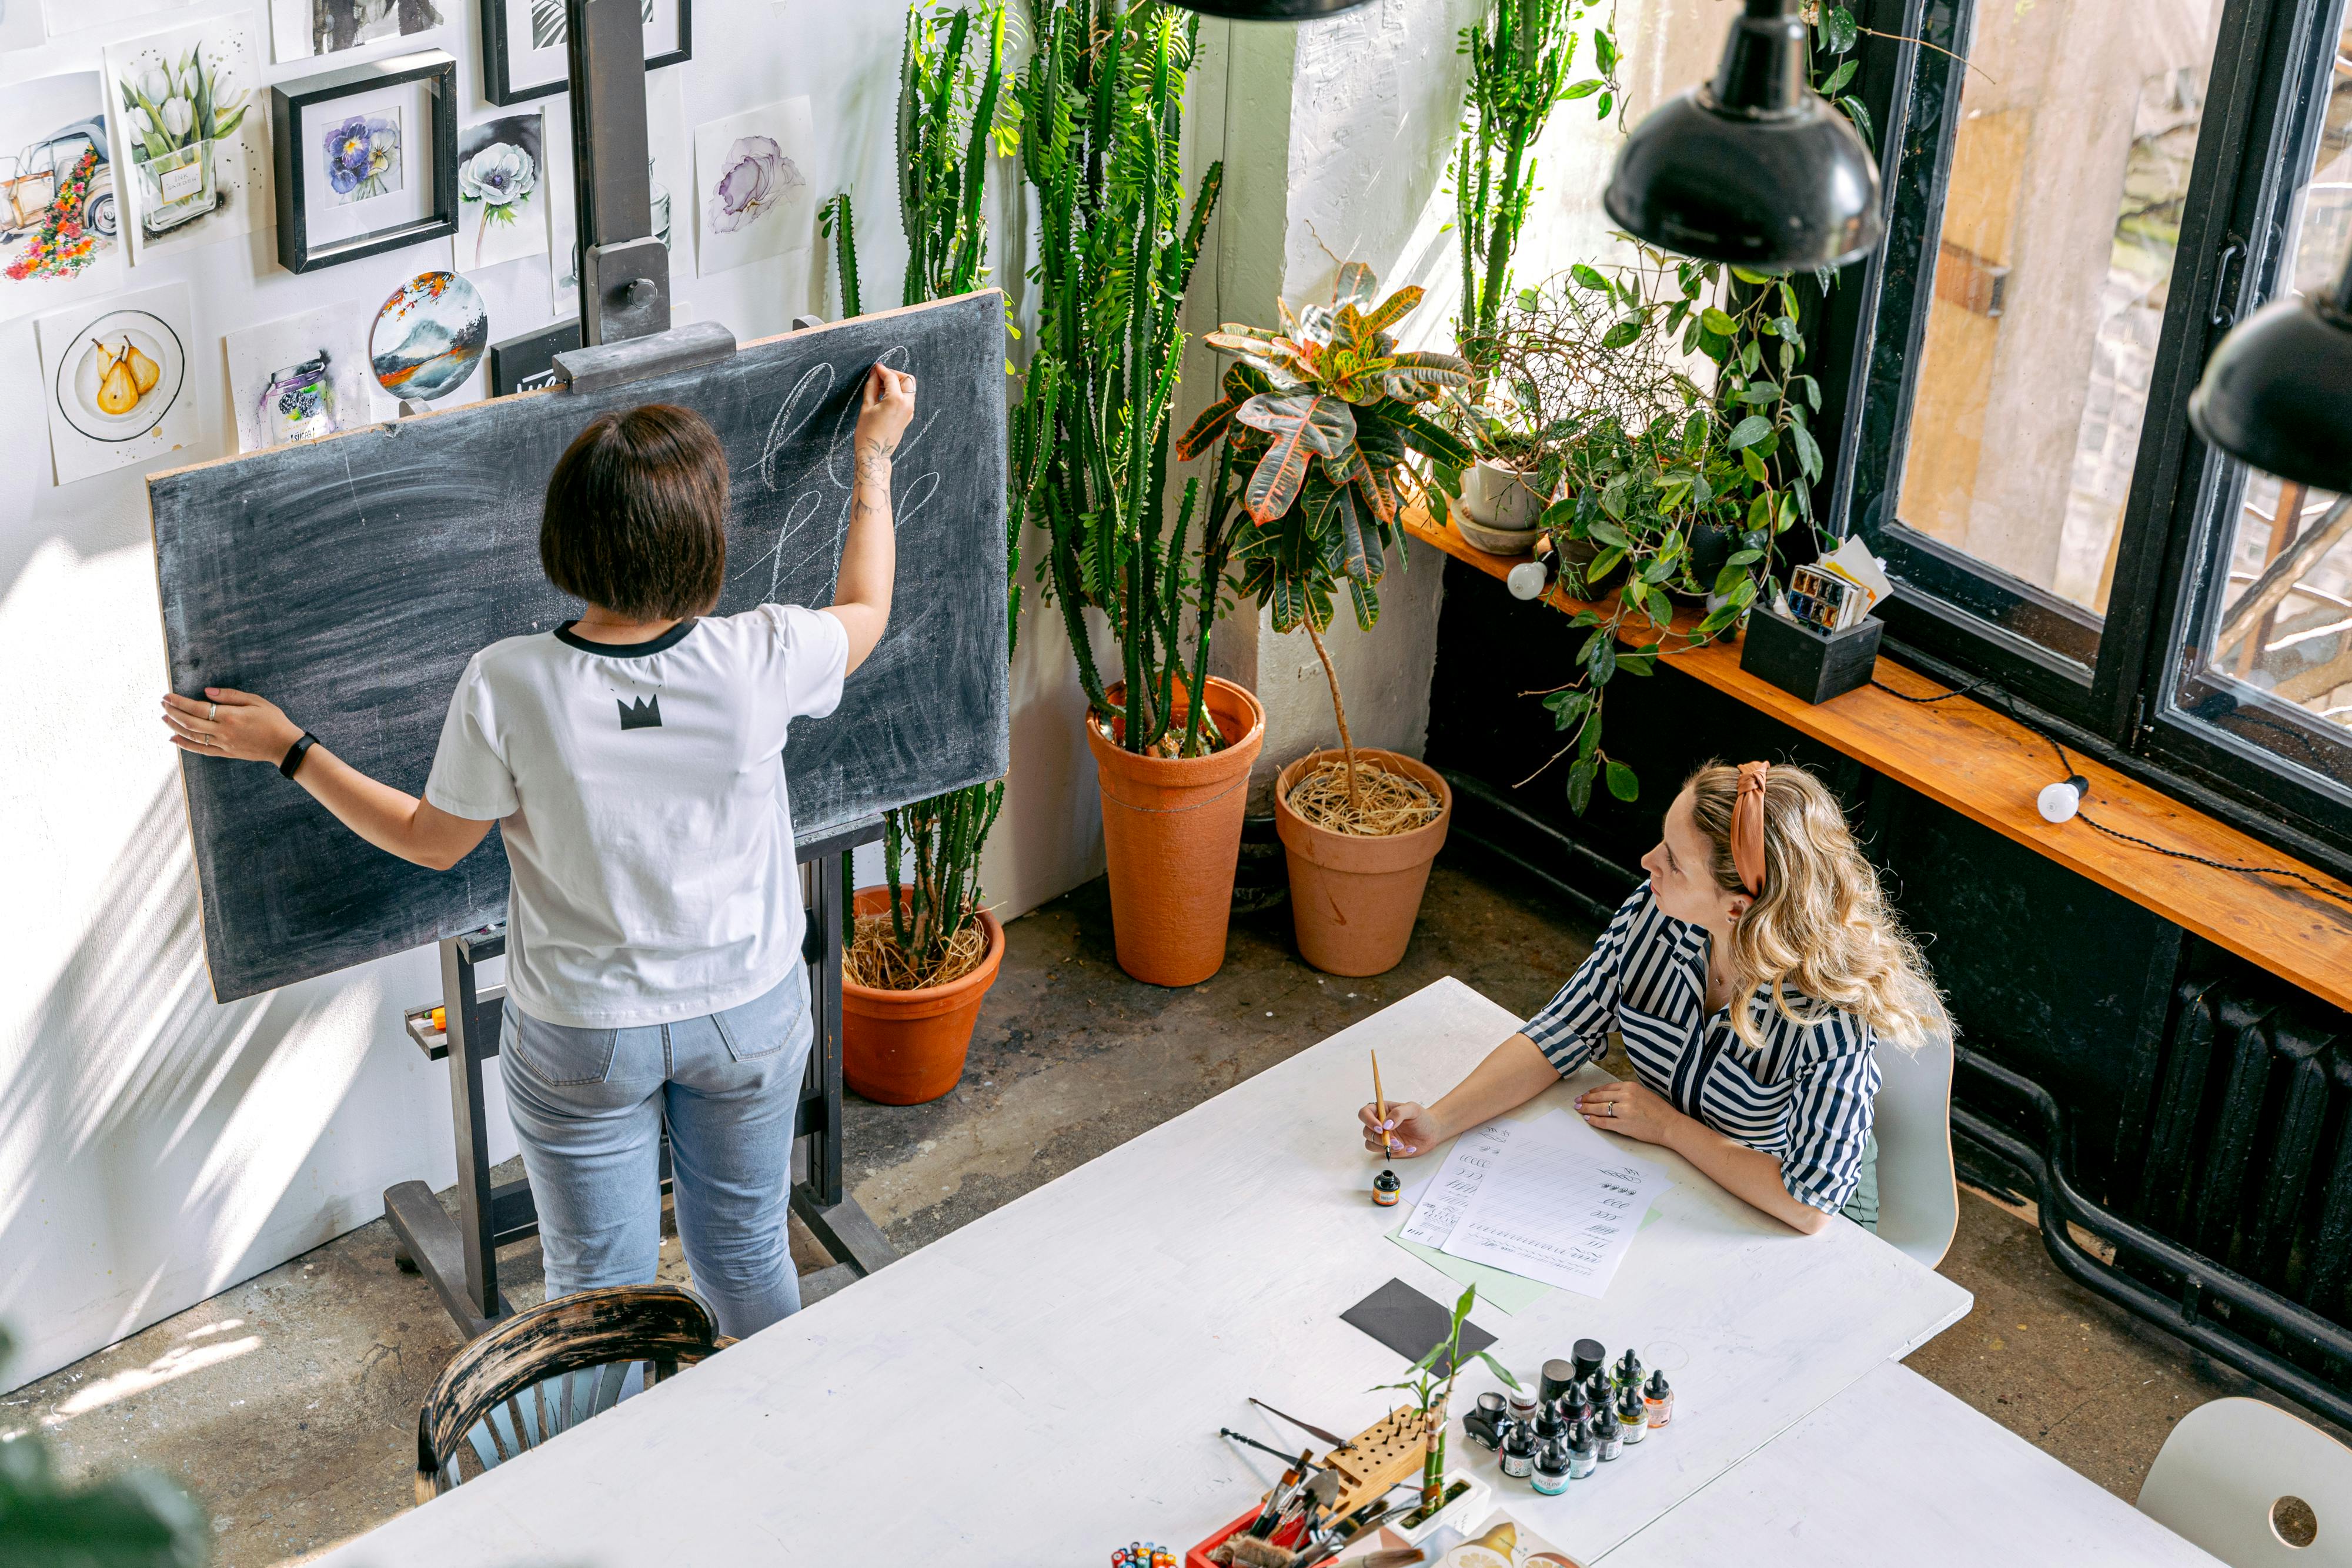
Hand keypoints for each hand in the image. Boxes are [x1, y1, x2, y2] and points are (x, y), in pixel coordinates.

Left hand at [161, 687, 302, 764]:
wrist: (285, 745)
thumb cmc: (273, 720)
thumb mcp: (256, 701)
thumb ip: (230, 695)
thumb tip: (207, 693)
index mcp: (230, 716)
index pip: (197, 708)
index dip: (179, 702)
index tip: (167, 696)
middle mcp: (223, 732)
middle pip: (190, 722)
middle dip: (173, 712)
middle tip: (162, 704)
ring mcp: (224, 744)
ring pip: (192, 736)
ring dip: (175, 727)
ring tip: (164, 718)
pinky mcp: (226, 753)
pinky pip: (201, 750)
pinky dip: (186, 745)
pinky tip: (175, 740)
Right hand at [854, 364, 915, 459]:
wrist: (875, 453)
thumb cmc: (867, 432)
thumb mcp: (866, 406)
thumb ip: (872, 387)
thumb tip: (874, 374)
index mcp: (896, 400)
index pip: (891, 377)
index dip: (882, 370)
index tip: (875, 367)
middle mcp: (907, 405)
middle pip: (907, 379)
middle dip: (894, 374)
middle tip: (880, 376)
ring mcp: (909, 412)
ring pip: (909, 389)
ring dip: (897, 383)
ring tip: (880, 387)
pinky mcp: (908, 417)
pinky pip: (907, 399)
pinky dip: (899, 393)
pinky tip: (885, 397)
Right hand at [1359, 1100, 1444, 1158]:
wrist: (1432, 1132)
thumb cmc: (1422, 1118)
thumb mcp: (1413, 1109)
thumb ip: (1398, 1113)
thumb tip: (1386, 1124)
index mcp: (1382, 1110)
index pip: (1365, 1113)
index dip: (1368, 1121)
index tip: (1381, 1128)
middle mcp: (1379, 1123)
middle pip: (1366, 1131)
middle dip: (1380, 1138)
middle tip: (1396, 1140)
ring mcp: (1382, 1137)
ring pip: (1371, 1144)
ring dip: (1385, 1147)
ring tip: (1402, 1145)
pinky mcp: (1387, 1148)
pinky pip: (1382, 1152)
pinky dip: (1393, 1152)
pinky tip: (1407, 1148)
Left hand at [1576, 1078, 1680, 1146]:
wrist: (1669, 1125)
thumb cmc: (1659, 1110)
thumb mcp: (1643, 1093)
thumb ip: (1627, 1093)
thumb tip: (1610, 1096)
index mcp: (1630, 1087)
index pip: (1606, 1087)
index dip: (1594, 1091)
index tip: (1587, 1094)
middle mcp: (1626, 1096)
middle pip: (1600, 1097)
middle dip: (1586, 1099)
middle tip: (1577, 1101)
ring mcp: (1624, 1111)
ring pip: (1599, 1108)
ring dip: (1586, 1108)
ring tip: (1578, 1109)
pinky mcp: (1623, 1125)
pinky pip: (1603, 1122)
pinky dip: (1593, 1120)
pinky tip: (1587, 1118)